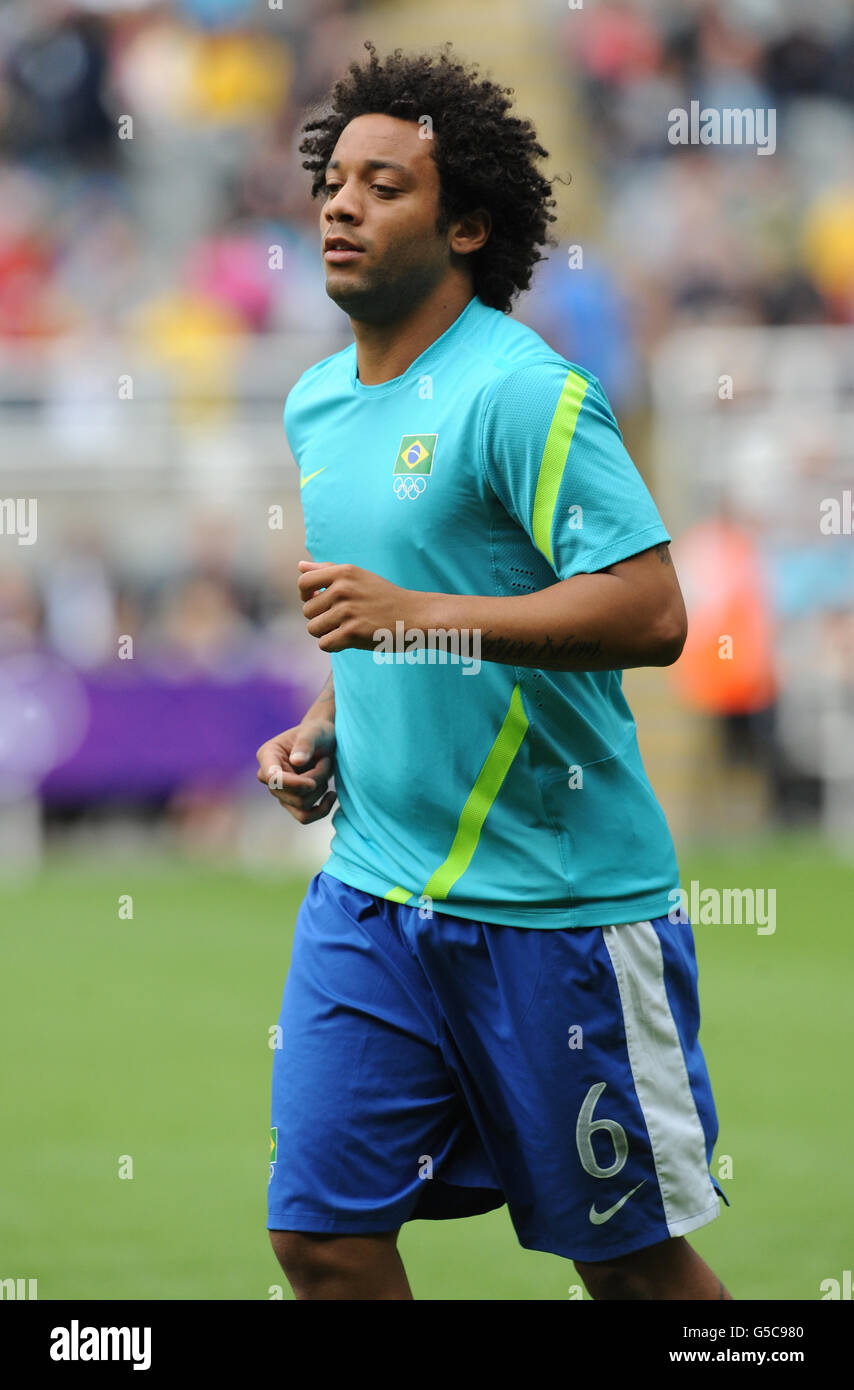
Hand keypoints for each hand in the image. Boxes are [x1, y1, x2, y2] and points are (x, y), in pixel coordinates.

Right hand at [255, 719, 335, 823]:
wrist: (325, 741)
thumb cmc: (319, 733)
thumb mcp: (315, 733)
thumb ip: (305, 744)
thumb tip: (295, 762)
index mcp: (268, 755)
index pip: (273, 778)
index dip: (293, 784)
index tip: (312, 783)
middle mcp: (268, 776)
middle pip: (292, 795)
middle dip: (315, 780)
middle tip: (326, 761)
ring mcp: (279, 791)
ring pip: (302, 805)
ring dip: (321, 788)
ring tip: (326, 768)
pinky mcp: (291, 802)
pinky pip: (305, 817)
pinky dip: (322, 809)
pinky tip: (332, 795)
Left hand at [298, 559, 421, 653]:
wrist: (416, 616)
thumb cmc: (385, 598)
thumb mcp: (358, 577)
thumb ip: (327, 571)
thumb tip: (300, 566)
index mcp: (343, 572)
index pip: (303, 582)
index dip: (305, 596)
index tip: (318, 601)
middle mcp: (343, 589)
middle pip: (307, 611)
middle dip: (320, 619)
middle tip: (342, 620)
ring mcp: (347, 611)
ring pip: (314, 629)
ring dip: (326, 633)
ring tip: (346, 629)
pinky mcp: (353, 632)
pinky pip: (324, 644)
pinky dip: (334, 646)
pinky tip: (349, 640)